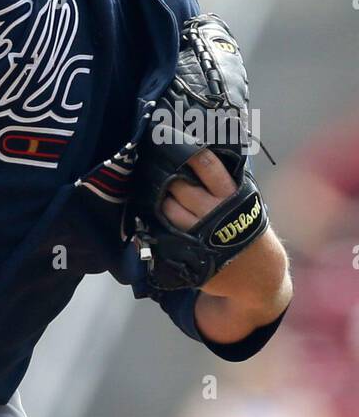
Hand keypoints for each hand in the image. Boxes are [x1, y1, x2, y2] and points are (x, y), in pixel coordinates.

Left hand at [160, 147, 268, 299]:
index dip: (189, 152)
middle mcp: (215, 213)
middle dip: (169, 176)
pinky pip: (166, 230)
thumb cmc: (251, 231)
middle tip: (161, 169)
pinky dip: (159, 221)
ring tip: (161, 193)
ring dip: (161, 199)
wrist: (260, 276)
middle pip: (180, 186)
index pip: (208, 166)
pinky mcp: (190, 253)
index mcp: (232, 197)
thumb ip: (225, 184)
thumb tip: (201, 156)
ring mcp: (200, 234)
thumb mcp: (247, 203)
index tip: (174, 140)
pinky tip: (156, 213)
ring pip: (169, 208)